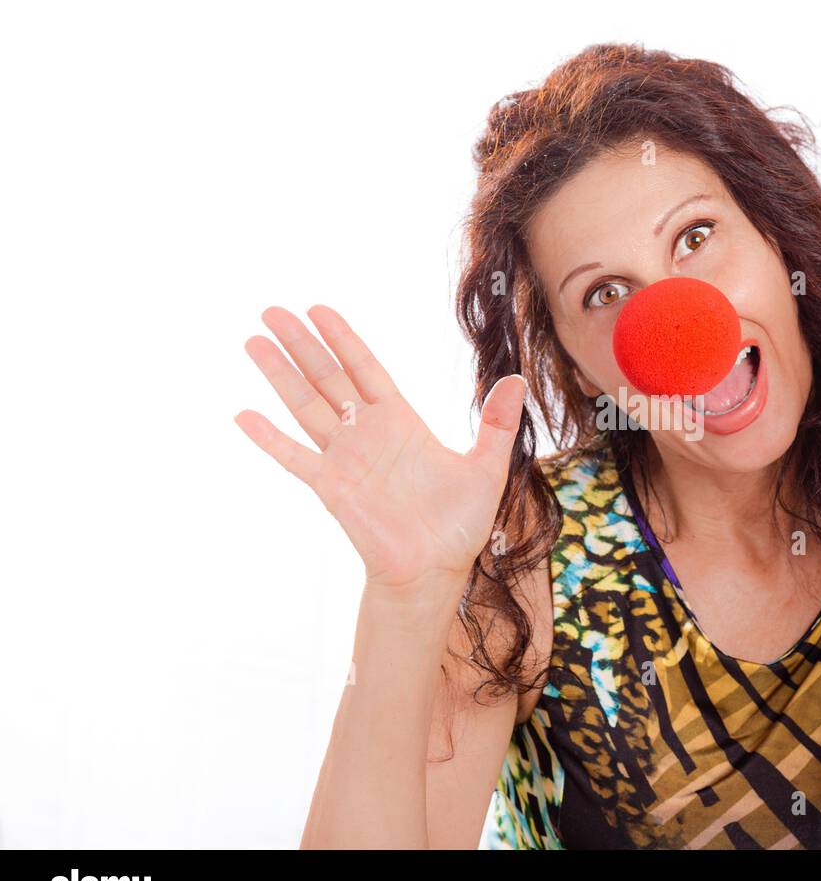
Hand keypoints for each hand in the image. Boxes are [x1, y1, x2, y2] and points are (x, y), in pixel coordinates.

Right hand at [235, 305, 524, 589]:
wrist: (435, 571)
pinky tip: (243, 414)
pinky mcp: (331, 488)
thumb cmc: (460, 525)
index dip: (342, 339)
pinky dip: (269, 438)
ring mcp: (345, 459)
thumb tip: (517, 380)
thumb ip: (497, 425)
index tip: (318, 309)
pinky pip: (295, 457)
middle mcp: (367, 434)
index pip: (365, 368)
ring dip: (279, 375)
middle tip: (270, 311)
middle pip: (327, 378)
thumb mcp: (487, 468)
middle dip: (300, 344)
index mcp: (401, 422)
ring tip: (252, 342)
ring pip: (305, 407)